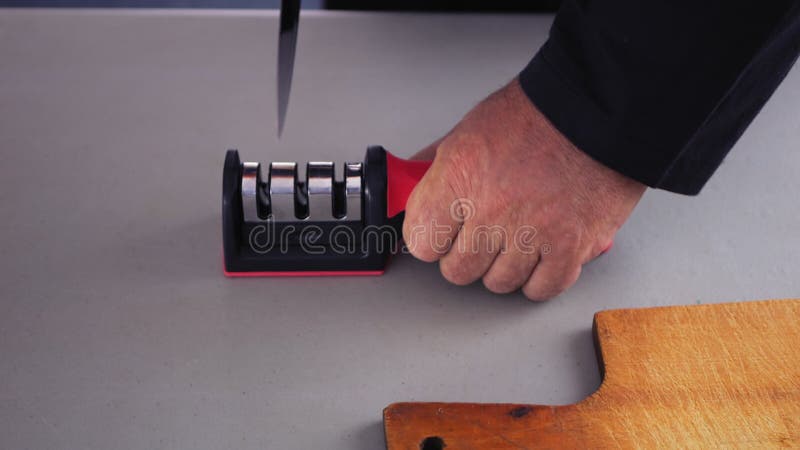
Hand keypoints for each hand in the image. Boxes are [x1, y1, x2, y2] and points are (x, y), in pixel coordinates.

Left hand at [403, 79, 645, 299]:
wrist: (600, 108)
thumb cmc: (538, 114)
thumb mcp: (469, 130)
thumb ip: (436, 167)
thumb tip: (410, 182)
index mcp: (459, 178)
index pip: (421, 241)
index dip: (431, 238)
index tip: (442, 233)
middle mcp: (490, 211)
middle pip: (458, 270)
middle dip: (467, 255)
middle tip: (482, 235)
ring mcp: (531, 233)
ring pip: (498, 283)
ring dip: (505, 266)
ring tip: (517, 238)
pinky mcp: (570, 248)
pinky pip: (541, 288)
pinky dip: (540, 278)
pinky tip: (541, 256)